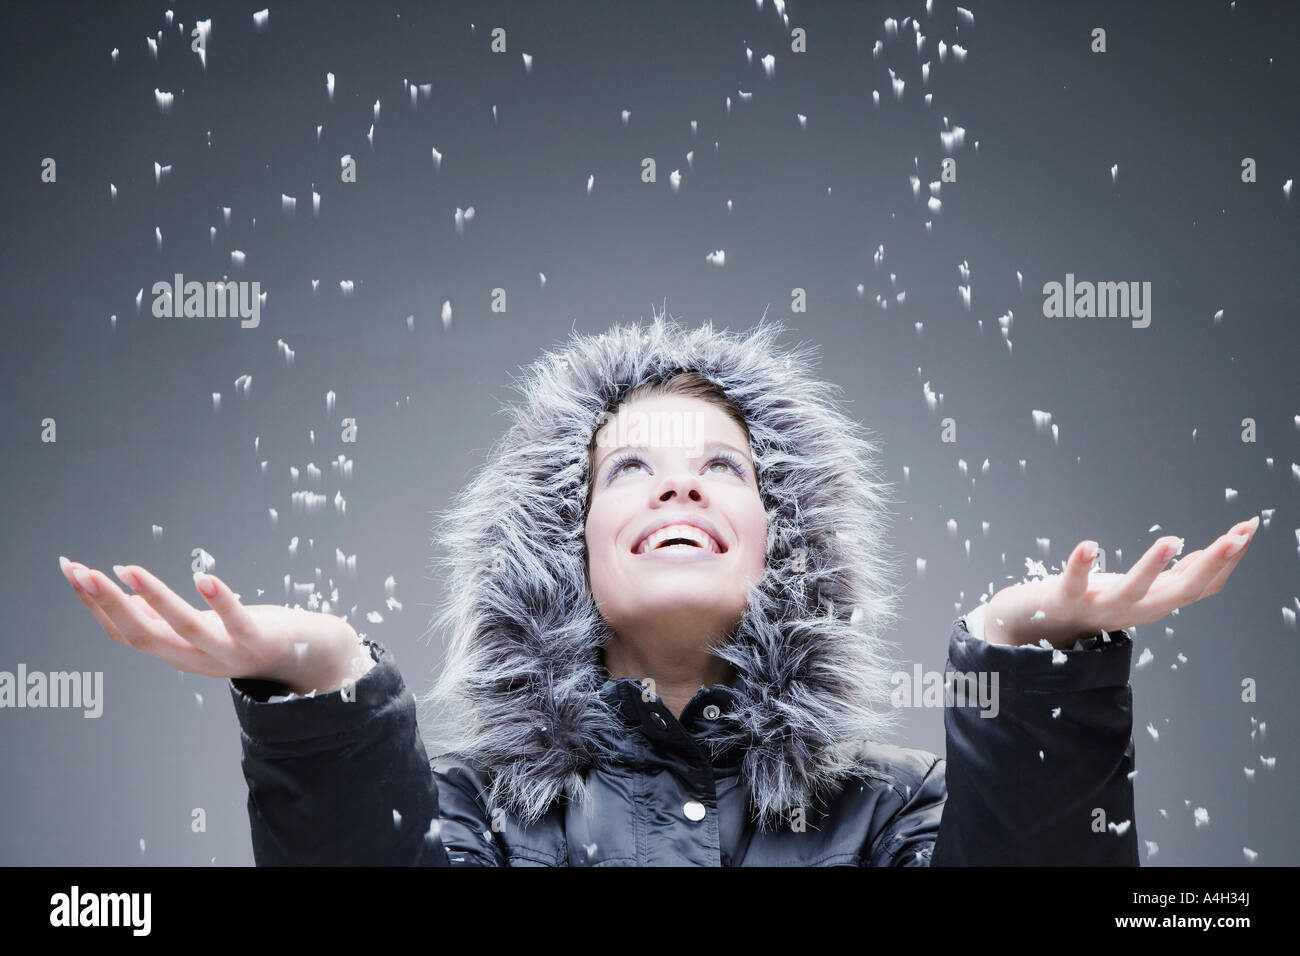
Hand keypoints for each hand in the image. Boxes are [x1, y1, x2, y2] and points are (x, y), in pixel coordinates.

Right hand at [58, 558, 364, 694]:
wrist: (306, 656)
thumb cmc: (244, 635)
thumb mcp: (197, 627)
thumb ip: (160, 616)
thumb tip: (118, 587)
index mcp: (174, 653)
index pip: (124, 632)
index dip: (95, 605)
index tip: (70, 571)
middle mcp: (194, 658)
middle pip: (143, 634)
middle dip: (108, 603)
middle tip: (81, 572)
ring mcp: (227, 653)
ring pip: (184, 629)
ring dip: (155, 599)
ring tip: (129, 570)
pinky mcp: (259, 641)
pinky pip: (237, 622)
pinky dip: (221, 601)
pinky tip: (204, 577)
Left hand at [981, 516, 1259, 648]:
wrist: (1036, 624)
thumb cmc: (1093, 601)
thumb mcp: (1138, 589)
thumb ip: (1169, 577)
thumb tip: (1202, 553)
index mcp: (1155, 604)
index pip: (1201, 586)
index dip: (1226, 562)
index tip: (1248, 530)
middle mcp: (1133, 610)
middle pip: (1180, 591)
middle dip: (1211, 563)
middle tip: (1235, 536)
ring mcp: (1099, 607)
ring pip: (1132, 591)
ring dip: (1152, 566)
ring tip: (1172, 539)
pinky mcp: (1065, 600)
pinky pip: (1074, 584)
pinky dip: (1080, 565)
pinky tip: (1088, 544)